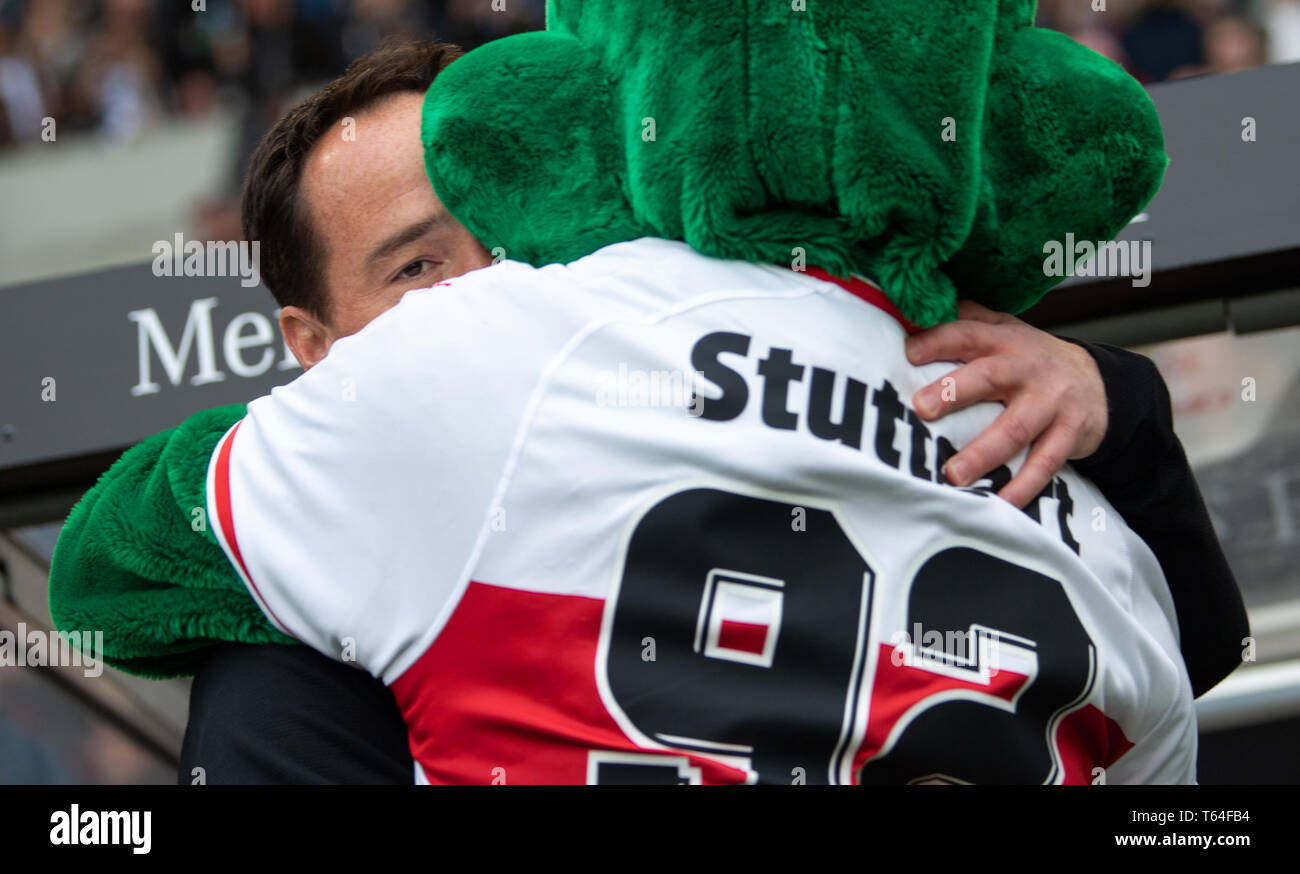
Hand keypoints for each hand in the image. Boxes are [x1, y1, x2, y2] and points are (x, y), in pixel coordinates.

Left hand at [905, 301, 1107, 507]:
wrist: (1098, 383)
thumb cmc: (1031, 360)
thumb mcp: (1005, 330)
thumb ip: (965, 321)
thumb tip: (911, 312)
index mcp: (1005, 340)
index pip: (968, 334)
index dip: (939, 340)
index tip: (908, 353)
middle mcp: (1028, 369)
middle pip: (990, 376)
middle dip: (955, 392)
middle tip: (922, 409)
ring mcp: (1051, 403)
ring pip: (1015, 429)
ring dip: (983, 453)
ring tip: (953, 475)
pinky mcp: (1068, 435)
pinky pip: (1044, 464)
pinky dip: (1023, 487)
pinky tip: (1000, 504)